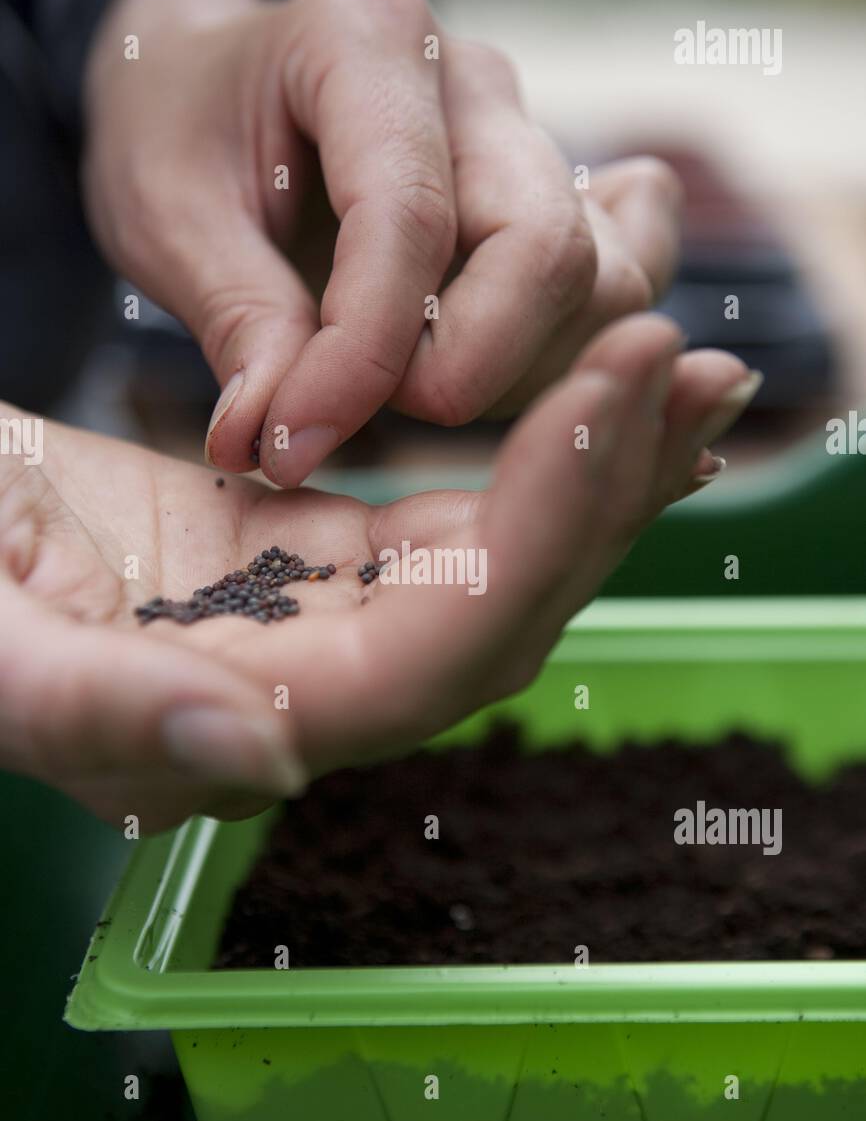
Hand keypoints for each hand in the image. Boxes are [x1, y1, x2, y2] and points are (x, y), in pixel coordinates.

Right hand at [0, 317, 754, 830]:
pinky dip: (525, 453)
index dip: (538, 535)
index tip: (608, 400)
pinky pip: (451, 518)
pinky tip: (587, 394)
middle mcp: (309, 693)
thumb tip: (273, 756)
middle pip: (504, 615)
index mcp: (242, 729)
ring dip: (591, 469)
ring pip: (495, 564)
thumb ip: (105, 714)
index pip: (442, 653)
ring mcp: (318, 624)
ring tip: (676, 365)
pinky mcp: (309, 555)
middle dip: (604, 494)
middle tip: (692, 366)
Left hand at [83, 0, 682, 486]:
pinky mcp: (559, 200)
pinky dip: (575, 347)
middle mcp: (476, 84)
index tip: (293, 443)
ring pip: (603, 282)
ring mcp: (532, 141)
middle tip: (363, 413)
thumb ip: (235, 321)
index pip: (410, 219)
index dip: (363, 354)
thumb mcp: (165, 216)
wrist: (213, 92)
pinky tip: (497, 364)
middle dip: (465, 371)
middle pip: (546, 251)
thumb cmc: (182, 133)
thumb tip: (272, 441)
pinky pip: (621, 281)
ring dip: (515, 375)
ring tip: (405, 389)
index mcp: (368, 42)